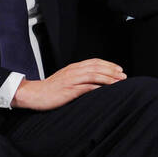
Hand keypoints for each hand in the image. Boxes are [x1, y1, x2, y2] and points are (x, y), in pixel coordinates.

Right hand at [11, 59, 125, 110]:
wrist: (34, 94)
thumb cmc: (50, 89)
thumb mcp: (66, 79)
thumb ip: (78, 77)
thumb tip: (93, 81)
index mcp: (73, 67)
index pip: (94, 62)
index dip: (108, 64)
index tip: (119, 69)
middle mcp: (74, 71)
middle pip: (97, 67)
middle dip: (112, 70)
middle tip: (123, 76)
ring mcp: (72, 80)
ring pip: (94, 75)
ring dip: (109, 78)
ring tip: (119, 82)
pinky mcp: (70, 90)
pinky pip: (87, 87)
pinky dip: (99, 87)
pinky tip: (107, 90)